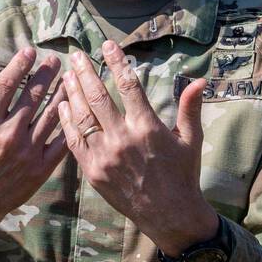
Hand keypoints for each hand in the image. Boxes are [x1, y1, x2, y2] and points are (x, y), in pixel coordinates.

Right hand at [0, 46, 68, 261]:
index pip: (5, 86)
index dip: (19, 66)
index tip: (30, 51)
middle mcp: (7, 135)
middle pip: (31, 98)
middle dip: (45, 75)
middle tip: (55, 60)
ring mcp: (26, 152)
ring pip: (49, 116)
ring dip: (60, 95)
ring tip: (69, 79)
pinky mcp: (40, 168)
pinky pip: (59, 142)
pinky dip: (67, 125)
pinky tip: (73, 110)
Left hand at [57, 41, 218, 255]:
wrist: (169, 215)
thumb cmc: (183, 175)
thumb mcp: (191, 140)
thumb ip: (190, 108)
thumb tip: (199, 80)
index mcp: (147, 128)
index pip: (128, 86)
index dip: (116, 62)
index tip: (107, 46)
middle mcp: (123, 139)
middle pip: (97, 97)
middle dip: (85, 72)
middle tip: (76, 54)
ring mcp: (104, 156)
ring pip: (82, 117)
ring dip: (72, 92)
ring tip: (66, 74)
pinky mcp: (92, 171)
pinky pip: (74, 141)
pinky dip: (67, 121)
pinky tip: (62, 105)